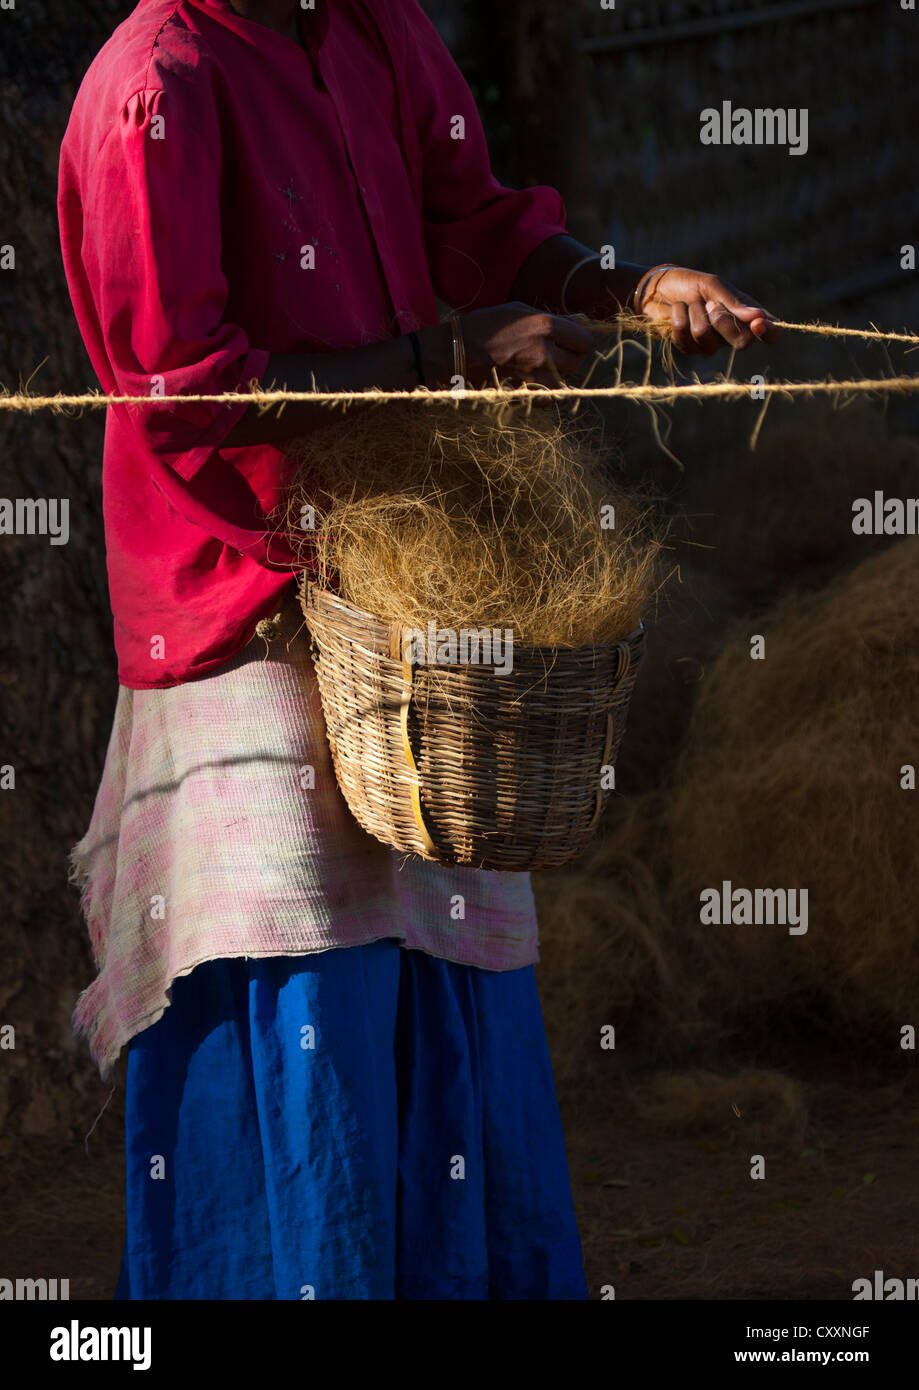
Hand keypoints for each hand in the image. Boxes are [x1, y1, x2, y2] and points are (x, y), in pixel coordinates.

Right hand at [426, 302, 596, 387]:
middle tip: (553, 353)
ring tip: (537, 366)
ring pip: (562, 381)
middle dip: (569, 357)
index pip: (585, 340)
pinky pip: (548, 398)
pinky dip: (544, 392)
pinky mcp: (524, 395)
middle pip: (576, 362)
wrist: (455, 351)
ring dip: (555, 375)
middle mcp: (543, 352)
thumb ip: (553, 317)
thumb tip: (581, 319)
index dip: (580, 341)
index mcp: (544, 326)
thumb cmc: (485, 325)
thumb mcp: (518, 310)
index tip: (572, 341)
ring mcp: (534, 376)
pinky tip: (530, 381)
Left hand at [637, 267, 780, 354]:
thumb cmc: (689, 283)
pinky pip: (686, 340)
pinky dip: (679, 319)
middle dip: (723, 321)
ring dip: (695, 315)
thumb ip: (733, 302)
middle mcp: (732, 332)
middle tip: (709, 304)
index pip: (770, 331)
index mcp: (746, 313)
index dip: (769, 332)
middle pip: (741, 341)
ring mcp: (711, 343)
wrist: (657, 289)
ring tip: (690, 304)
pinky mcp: (690, 348)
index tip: (757, 324)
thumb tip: (757, 316)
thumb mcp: (712, 285)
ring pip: (708, 339)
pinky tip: (677, 312)